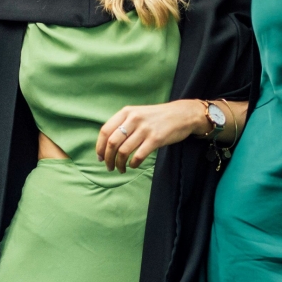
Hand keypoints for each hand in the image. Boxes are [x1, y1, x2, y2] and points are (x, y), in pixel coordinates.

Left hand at [95, 100, 210, 171]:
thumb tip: (107, 144)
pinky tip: (133, 165)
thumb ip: (123, 124)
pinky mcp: (155, 139)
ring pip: (123, 151)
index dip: (100, 147)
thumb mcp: (137, 113)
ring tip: (121, 169)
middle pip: (112, 143)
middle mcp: (134, 119)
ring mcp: (145, 129)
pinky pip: (138, 155)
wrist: (182, 114)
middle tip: (109, 167)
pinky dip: (133, 164)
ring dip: (119, 164)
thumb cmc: (157, 117)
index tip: (100, 157)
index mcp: (126, 112)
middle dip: (108, 159)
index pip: (105, 131)